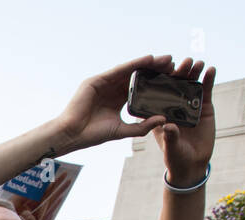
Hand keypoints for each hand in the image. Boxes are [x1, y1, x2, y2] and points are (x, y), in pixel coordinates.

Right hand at [55, 55, 173, 152]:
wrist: (71, 135)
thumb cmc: (92, 135)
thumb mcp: (122, 131)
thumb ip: (141, 126)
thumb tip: (163, 120)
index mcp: (118, 101)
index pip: (139, 88)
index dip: (154, 83)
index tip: (172, 79)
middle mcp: (112, 90)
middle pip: (137, 76)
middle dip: (155, 70)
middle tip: (173, 65)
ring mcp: (104, 83)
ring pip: (130, 70)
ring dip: (148, 64)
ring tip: (165, 60)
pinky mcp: (97, 80)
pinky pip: (119, 70)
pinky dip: (134, 64)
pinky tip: (148, 60)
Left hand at [153, 60, 216, 185]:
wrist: (193, 163)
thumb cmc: (175, 156)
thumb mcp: (171, 147)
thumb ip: (170, 137)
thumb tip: (169, 126)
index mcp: (159, 113)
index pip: (157, 94)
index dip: (159, 81)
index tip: (161, 70)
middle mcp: (172, 105)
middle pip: (175, 85)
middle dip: (179, 73)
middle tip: (184, 63)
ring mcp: (188, 104)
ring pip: (190, 85)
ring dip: (193, 73)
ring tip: (197, 63)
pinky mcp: (203, 106)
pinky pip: (205, 91)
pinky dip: (208, 80)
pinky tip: (211, 70)